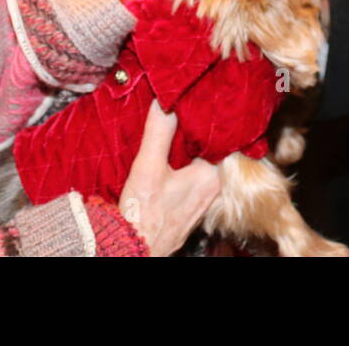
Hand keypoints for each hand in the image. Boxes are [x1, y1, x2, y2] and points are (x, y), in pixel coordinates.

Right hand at [119, 101, 220, 255]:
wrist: (132, 249)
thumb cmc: (143, 213)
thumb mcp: (148, 166)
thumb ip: (159, 132)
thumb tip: (164, 100)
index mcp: (211, 176)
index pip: (216, 138)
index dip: (203, 120)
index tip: (192, 103)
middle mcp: (212, 189)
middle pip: (207, 152)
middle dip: (192, 135)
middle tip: (178, 113)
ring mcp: (201, 202)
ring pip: (197, 167)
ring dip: (185, 154)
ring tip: (170, 133)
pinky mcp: (188, 211)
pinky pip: (189, 182)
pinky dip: (180, 170)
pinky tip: (166, 163)